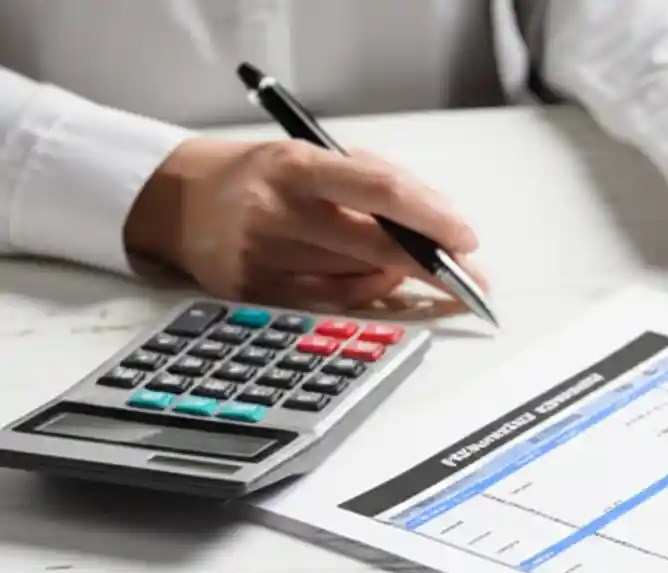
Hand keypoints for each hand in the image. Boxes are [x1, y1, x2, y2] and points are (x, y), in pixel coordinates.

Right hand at [125, 137, 486, 311]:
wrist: (181, 200)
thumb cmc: (266, 177)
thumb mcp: (315, 158)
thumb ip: (376, 183)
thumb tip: (439, 224)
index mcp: (298, 166)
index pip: (381, 191)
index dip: (431, 218)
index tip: (465, 238)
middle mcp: (276, 210)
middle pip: (375, 246)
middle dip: (432, 267)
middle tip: (470, 279)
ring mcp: (262, 255)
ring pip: (356, 279)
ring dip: (396, 278)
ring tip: (408, 267)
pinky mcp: (251, 292)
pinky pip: (328, 303)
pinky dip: (362, 295)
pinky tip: (374, 282)